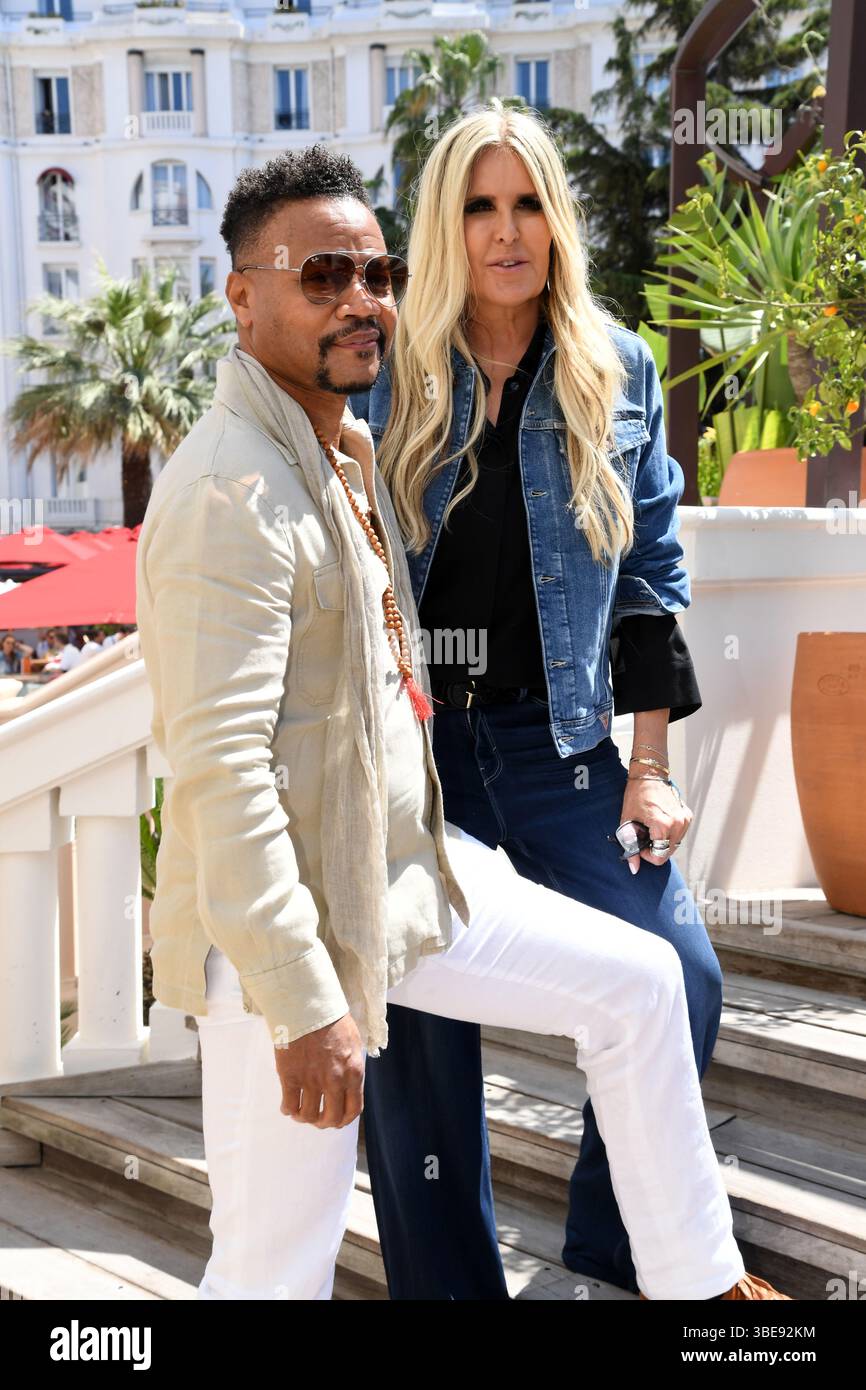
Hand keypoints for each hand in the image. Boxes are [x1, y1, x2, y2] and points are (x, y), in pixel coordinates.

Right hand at [274, 1012, 364, 1129]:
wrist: (308, 1007)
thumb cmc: (332, 1020)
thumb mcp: (354, 1044)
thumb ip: (352, 1067)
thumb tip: (349, 1085)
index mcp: (353, 1073)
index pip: (353, 1110)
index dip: (344, 1120)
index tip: (337, 1120)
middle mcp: (334, 1081)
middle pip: (331, 1118)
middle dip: (324, 1123)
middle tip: (318, 1119)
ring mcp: (312, 1080)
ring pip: (309, 1115)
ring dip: (305, 1118)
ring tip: (301, 1113)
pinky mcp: (291, 1077)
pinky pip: (289, 1105)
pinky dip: (288, 1110)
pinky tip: (288, 1106)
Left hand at [619, 774, 691, 874]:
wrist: (649, 774)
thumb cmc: (635, 795)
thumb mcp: (627, 822)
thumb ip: (631, 847)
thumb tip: (634, 869)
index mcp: (663, 825)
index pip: (659, 856)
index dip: (646, 855)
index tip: (639, 843)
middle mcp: (678, 824)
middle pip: (667, 852)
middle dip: (654, 849)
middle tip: (643, 834)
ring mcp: (684, 820)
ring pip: (674, 844)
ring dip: (662, 841)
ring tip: (651, 827)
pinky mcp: (687, 816)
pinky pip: (678, 834)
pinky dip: (669, 834)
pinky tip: (659, 822)